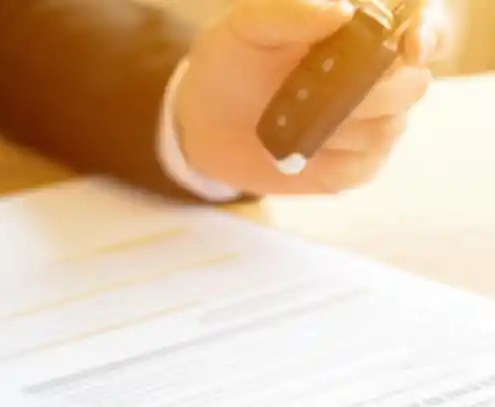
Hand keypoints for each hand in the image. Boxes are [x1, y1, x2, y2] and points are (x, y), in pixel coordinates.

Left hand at [175, 0, 451, 194]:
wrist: (201, 122)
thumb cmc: (230, 62)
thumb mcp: (245, 28)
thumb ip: (289, 12)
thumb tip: (343, 11)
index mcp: (362, 31)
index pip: (424, 25)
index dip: (430, 34)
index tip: (411, 47)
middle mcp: (377, 75)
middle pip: (414, 84)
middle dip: (375, 93)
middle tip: (324, 96)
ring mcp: (369, 121)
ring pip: (390, 127)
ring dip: (343, 127)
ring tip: (295, 120)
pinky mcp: (351, 163)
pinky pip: (362, 166)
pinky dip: (332, 161)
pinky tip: (301, 150)